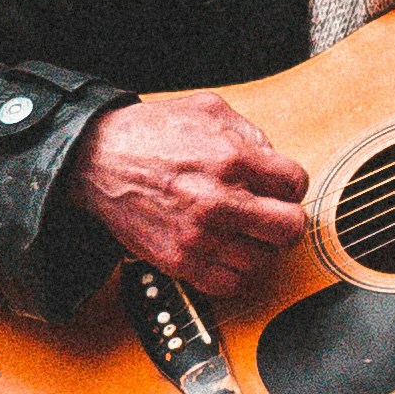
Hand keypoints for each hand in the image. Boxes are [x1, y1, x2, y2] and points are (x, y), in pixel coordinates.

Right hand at [68, 95, 311, 300]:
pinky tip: (227, 252)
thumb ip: (251, 133)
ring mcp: (200, 237)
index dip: (290, 184)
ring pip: (264, 260)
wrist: (98, 161)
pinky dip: (237, 271)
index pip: (295, 184)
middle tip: (271, 213)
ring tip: (244, 231)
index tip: (277, 186)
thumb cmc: (152, 133)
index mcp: (232, 159)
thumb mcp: (208, 109)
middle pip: (290, 228)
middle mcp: (219, 201)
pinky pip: (231, 284)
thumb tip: (277, 163)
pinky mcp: (180, 262)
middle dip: (286, 218)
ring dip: (261, 246)